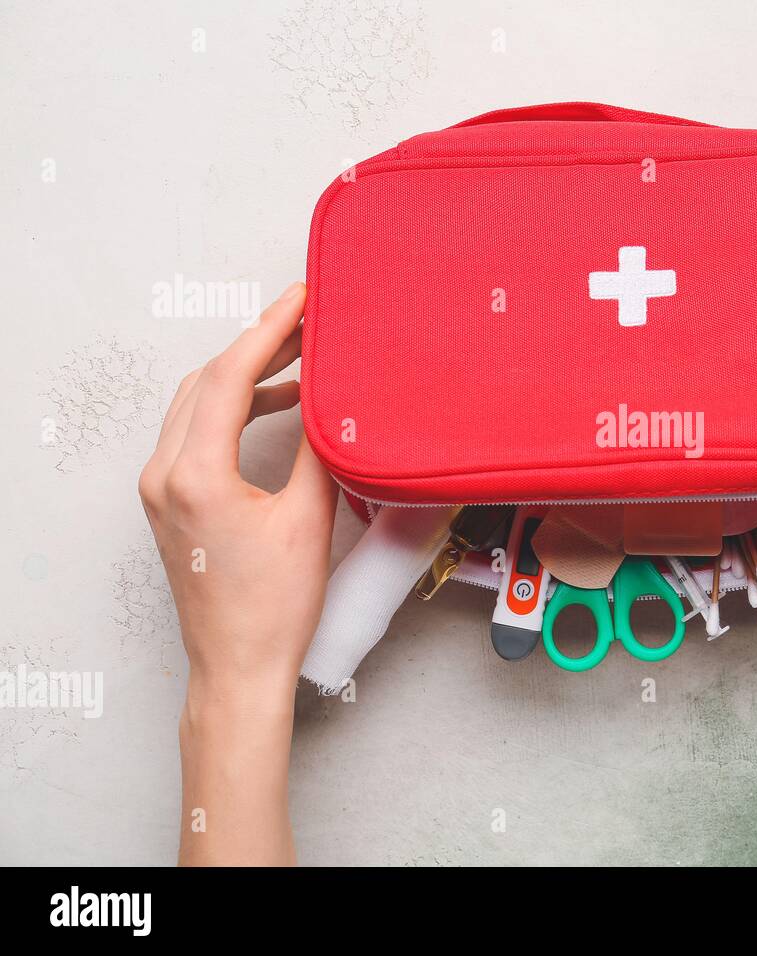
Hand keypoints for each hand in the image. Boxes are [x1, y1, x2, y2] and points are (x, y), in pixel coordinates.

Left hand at [139, 282, 336, 864]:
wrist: (238, 667)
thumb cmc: (272, 608)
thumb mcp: (308, 519)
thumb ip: (319, 451)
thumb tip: (334, 404)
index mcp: (193, 473)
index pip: (231, 377)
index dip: (270, 331)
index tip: (302, 300)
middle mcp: (164, 474)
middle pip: (207, 381)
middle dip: (257, 344)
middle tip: (305, 321)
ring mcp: (161, 489)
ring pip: (196, 403)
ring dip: (245, 375)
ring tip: (297, 357)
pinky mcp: (170, 503)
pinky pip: (196, 433)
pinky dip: (233, 409)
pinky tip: (274, 406)